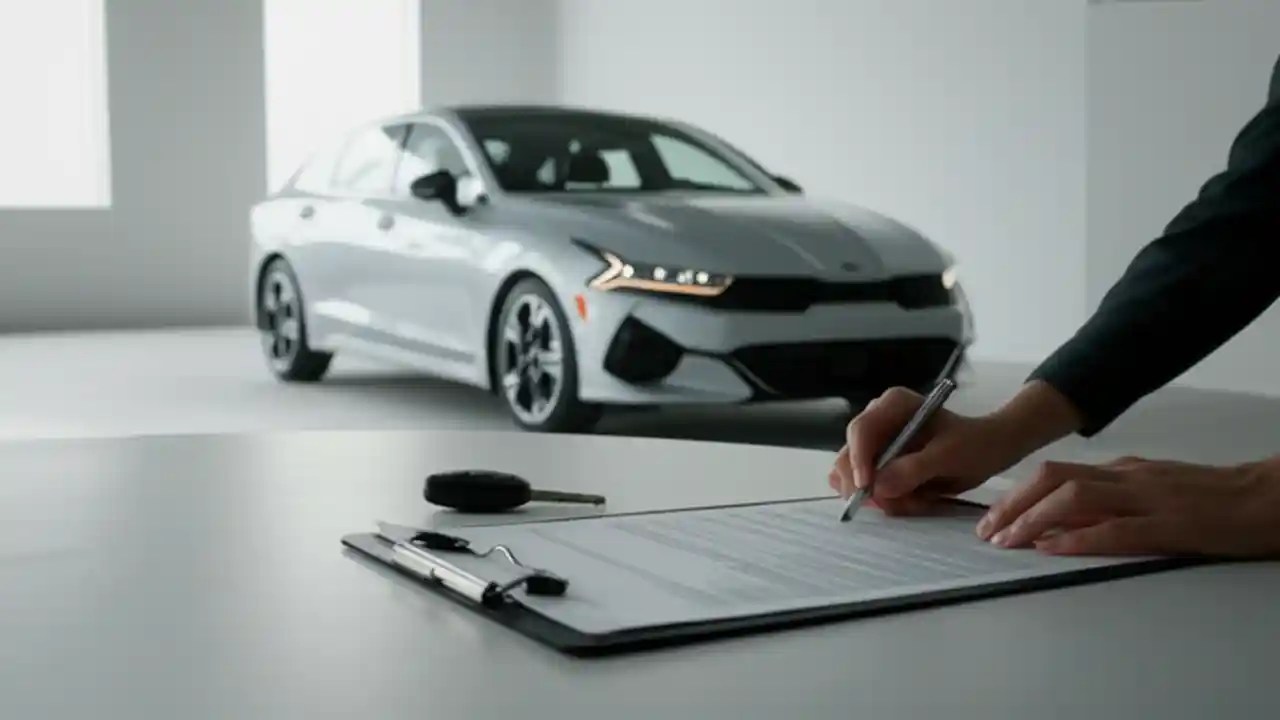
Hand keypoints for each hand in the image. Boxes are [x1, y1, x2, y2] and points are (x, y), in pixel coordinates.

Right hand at [828, 386, 1045, 514]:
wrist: (989, 450)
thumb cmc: (973, 444)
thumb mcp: (949, 455)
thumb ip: (913, 469)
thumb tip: (878, 486)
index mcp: (891, 405)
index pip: (861, 431)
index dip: (857, 460)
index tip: (866, 488)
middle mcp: (877, 421)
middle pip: (849, 456)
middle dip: (868, 486)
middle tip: (893, 505)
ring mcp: (876, 445)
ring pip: (856, 478)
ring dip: (883, 497)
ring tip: (917, 499)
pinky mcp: (880, 466)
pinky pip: (869, 489)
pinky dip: (886, 501)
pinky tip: (912, 500)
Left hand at [979, 455, 1279, 557]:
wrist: (1266, 497)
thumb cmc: (1213, 497)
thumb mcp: (1154, 486)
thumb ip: (1114, 495)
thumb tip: (1067, 514)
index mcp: (1123, 469)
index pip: (1056, 475)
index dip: (1018, 495)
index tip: (992, 517)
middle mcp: (1127, 477)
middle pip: (1053, 479)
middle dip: (1012, 504)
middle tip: (986, 531)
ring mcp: (1147, 498)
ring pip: (1075, 499)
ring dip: (1033, 520)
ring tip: (1007, 542)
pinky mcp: (1171, 525)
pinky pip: (1116, 529)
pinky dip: (1078, 539)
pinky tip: (1051, 549)